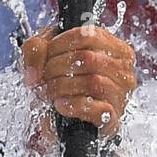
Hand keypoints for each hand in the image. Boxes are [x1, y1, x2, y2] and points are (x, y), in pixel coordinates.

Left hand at [22, 23, 136, 136]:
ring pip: (93, 81)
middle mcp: (123, 68)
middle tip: (42, 78)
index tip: (45, 56)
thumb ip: (35, 50)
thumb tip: (34, 72)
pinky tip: (60, 105)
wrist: (64, 122)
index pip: (87, 35)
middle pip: (88, 57)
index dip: (59, 44)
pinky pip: (98, 109)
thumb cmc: (61, 82)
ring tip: (48, 92)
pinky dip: (74, 106)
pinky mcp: (114, 119)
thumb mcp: (46, 56)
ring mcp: (121, 94)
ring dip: (61, 86)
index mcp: (112, 46)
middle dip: (55, 67)